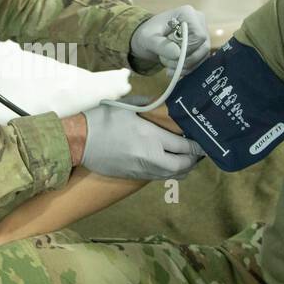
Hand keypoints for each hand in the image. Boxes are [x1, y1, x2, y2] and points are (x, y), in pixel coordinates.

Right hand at [80, 104, 203, 180]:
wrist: (78, 141)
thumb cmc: (102, 119)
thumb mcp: (128, 107)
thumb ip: (150, 107)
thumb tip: (164, 106)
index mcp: (150, 137)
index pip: (185, 147)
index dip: (198, 146)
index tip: (205, 142)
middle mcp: (150, 157)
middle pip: (182, 166)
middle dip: (194, 160)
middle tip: (199, 151)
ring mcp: (141, 169)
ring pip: (171, 175)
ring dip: (182, 168)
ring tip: (187, 158)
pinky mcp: (132, 176)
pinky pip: (157, 177)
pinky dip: (167, 171)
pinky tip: (167, 162)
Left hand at [131, 6, 209, 73]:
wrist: (149, 39)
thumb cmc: (148, 35)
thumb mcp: (147, 39)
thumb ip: (161, 45)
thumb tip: (177, 53)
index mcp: (187, 13)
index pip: (198, 35)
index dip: (186, 49)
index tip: (170, 52)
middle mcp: (199, 22)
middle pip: (203, 47)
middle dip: (183, 59)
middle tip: (165, 60)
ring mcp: (203, 34)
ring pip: (202, 56)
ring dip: (184, 65)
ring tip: (167, 64)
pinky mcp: (201, 46)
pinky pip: (200, 61)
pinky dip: (186, 68)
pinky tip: (173, 69)